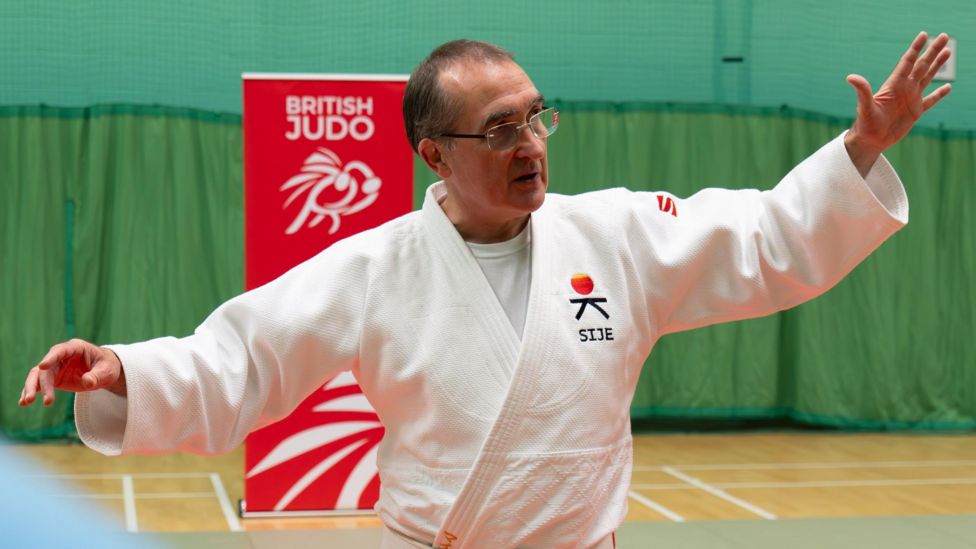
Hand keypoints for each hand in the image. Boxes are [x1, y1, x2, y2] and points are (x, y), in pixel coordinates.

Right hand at [20, 339, 125, 405]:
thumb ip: (97, 376)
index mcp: (76, 348)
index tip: (42, 366)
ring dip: (31, 388)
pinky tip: (23, 402)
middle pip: (46, 367)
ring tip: (26, 403)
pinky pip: (39, 384)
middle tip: (34, 398)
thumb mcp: (107, 371)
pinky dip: (32, 392)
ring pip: (38, 375)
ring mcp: (56, 366)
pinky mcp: (54, 378)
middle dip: (39, 382)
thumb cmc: (107, 367)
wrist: (105, 371)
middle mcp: (62, 356)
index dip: (51, 357)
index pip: (61, 351)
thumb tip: (87, 382)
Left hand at [845, 32, 951, 175]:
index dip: (916, 48)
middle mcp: (904, 88)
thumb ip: (862, 91)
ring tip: (947, 51)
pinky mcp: (915, 112)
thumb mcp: (864, 106)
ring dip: (937, 65)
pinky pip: (930, 100)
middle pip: (921, 65)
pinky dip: (939, 94)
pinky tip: (947, 87)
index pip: (907, 62)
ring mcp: (911, 99)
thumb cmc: (865, 124)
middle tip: (944, 36)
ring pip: (927, 77)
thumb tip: (850, 77)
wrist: (869, 140)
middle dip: (932, 51)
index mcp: (894, 85)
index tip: (924, 34)